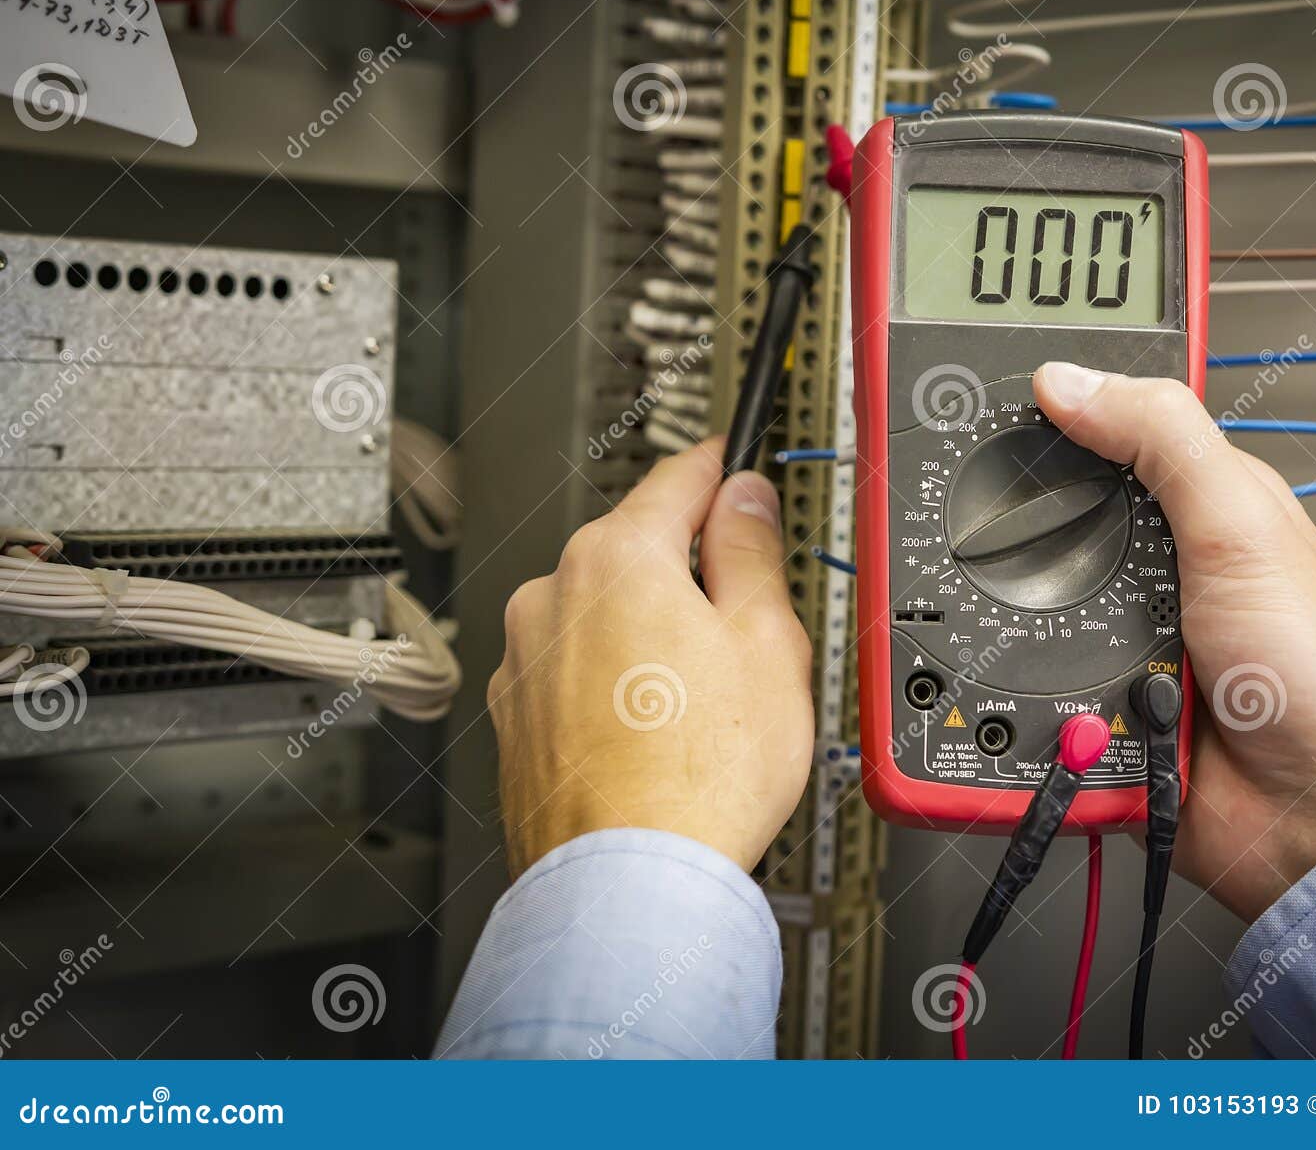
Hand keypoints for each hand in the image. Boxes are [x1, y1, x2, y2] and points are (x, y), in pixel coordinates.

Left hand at [488, 439, 813, 876]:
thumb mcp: (765, 641)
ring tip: (699, 709)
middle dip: (688, 577)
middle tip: (743, 632)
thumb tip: (742, 497)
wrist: (630, 885)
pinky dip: (613, 687)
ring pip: (603, 619)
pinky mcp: (516, 721)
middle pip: (637, 554)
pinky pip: (575, 676)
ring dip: (646, 636)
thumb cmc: (698, 778)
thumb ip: (751, 551)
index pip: (677, 480)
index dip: (718, 468)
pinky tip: (655, 737)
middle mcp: (552, 598)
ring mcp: (524, 662)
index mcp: (616, 558)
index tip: (731, 463)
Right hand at [1034, 362, 1315, 920]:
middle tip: (969, 530)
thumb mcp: (1242, 530)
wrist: (1312, 820)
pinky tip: (1029, 696)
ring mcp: (1117, 646)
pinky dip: (1014, 699)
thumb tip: (1071, 382)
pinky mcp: (1090, 711)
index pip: (1102, 442)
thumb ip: (1164, 442)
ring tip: (1026, 634)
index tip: (981, 412)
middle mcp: (1152, 577)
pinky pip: (1021, 693)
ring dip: (1014, 632)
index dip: (1048, 424)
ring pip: (1021, 615)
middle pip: (1045, 533)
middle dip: (1012, 544)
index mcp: (1194, 512)